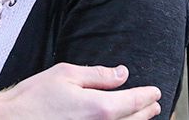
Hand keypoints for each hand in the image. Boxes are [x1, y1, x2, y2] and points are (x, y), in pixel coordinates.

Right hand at [0, 63, 160, 119]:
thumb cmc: (34, 98)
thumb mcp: (65, 74)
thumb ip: (97, 75)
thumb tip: (121, 74)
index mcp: (99, 108)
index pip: (133, 101)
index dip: (147, 95)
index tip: (154, 91)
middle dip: (146, 111)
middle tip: (154, 103)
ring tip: (143, 115)